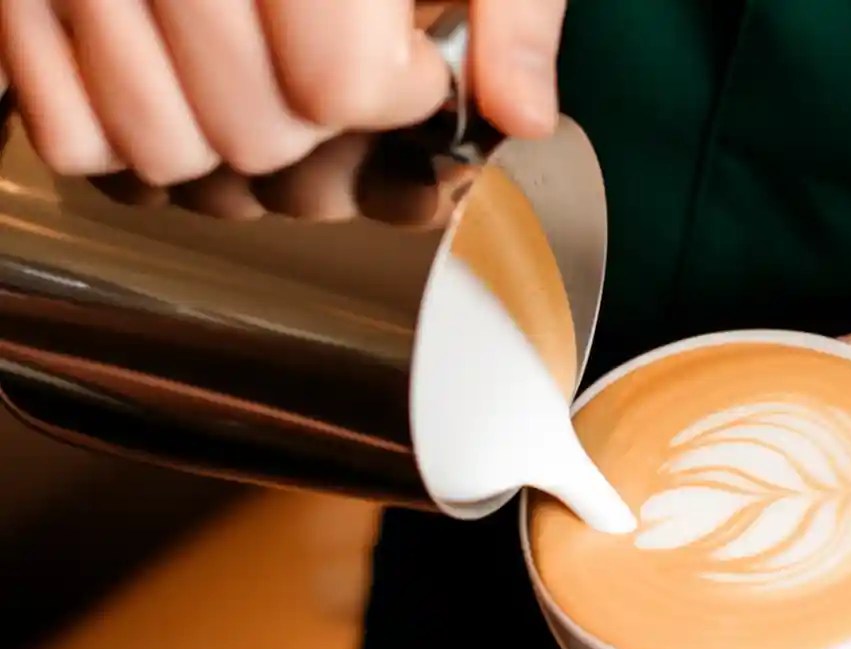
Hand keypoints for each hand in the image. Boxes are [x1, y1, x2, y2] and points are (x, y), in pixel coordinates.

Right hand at [0, 0, 564, 184]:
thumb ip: (508, 7)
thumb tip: (521, 115)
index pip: (339, 85)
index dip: (395, 94)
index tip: (410, 65)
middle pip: (263, 136)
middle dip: (324, 128)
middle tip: (337, 73)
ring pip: (169, 153)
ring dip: (234, 144)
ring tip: (261, 76)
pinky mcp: (18, 3)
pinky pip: (74, 140)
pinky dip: (130, 134)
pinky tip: (180, 83)